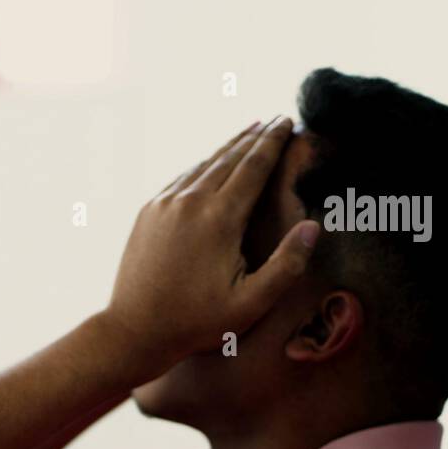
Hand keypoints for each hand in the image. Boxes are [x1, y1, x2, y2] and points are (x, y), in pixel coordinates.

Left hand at [104, 116, 320, 364]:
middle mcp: (190, 202)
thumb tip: (313, 227)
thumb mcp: (251, 303)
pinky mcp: (148, 212)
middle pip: (229, 158)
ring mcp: (164, 204)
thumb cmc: (196, 322)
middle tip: (275, 119)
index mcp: (219, 218)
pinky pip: (181, 179)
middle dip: (255, 136)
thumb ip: (286, 265)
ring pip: (203, 164)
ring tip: (249, 132)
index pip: (253, 167)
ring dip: (228, 147)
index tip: (288, 121)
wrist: (134, 329)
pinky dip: (202, 165)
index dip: (273, 142)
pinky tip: (210, 164)